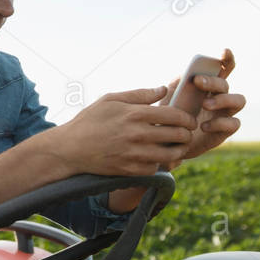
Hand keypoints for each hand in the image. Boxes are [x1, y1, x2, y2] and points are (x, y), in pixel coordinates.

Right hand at [53, 85, 196, 177]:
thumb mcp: (111, 99)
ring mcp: (133, 154)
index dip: (187, 118)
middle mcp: (137, 134)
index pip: (174, 115)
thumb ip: (139, 94)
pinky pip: (155, 168)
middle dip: (186, 134)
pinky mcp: (129, 170)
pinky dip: (160, 164)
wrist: (70, 148)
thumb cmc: (90, 120)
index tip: (189, 120)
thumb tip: (163, 89)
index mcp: (134, 114)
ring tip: (177, 147)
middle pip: (177, 135)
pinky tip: (157, 157)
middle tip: (186, 134)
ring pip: (170, 154)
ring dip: (178, 151)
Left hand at [159, 48, 244, 164]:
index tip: (224, 51)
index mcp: (209, 85)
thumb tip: (189, 74)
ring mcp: (224, 114)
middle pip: (226, 84)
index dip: (227, 58)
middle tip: (198, 82)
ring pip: (239, 100)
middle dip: (213, 81)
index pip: (224, 68)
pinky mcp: (224, 132)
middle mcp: (221, 97)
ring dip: (223, 99)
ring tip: (205, 104)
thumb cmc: (171, 114)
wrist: (166, 141)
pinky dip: (219, 123)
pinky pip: (233, 124)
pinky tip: (203, 126)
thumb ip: (179, 83)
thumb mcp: (171, 96)